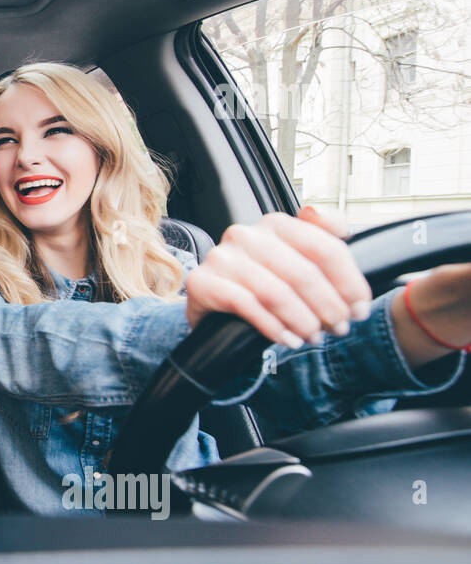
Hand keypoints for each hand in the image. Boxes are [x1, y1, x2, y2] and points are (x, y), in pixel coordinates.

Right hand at [183, 206, 372, 348]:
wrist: (210, 304)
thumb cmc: (258, 283)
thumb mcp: (291, 259)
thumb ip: (319, 239)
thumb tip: (344, 227)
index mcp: (275, 224)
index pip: (325, 248)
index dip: (349, 282)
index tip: (360, 308)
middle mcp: (246, 234)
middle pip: (303, 273)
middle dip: (329, 307)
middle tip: (340, 329)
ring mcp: (221, 257)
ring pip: (276, 291)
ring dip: (302, 321)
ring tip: (314, 338)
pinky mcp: (203, 281)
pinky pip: (246, 306)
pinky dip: (273, 327)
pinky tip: (288, 339)